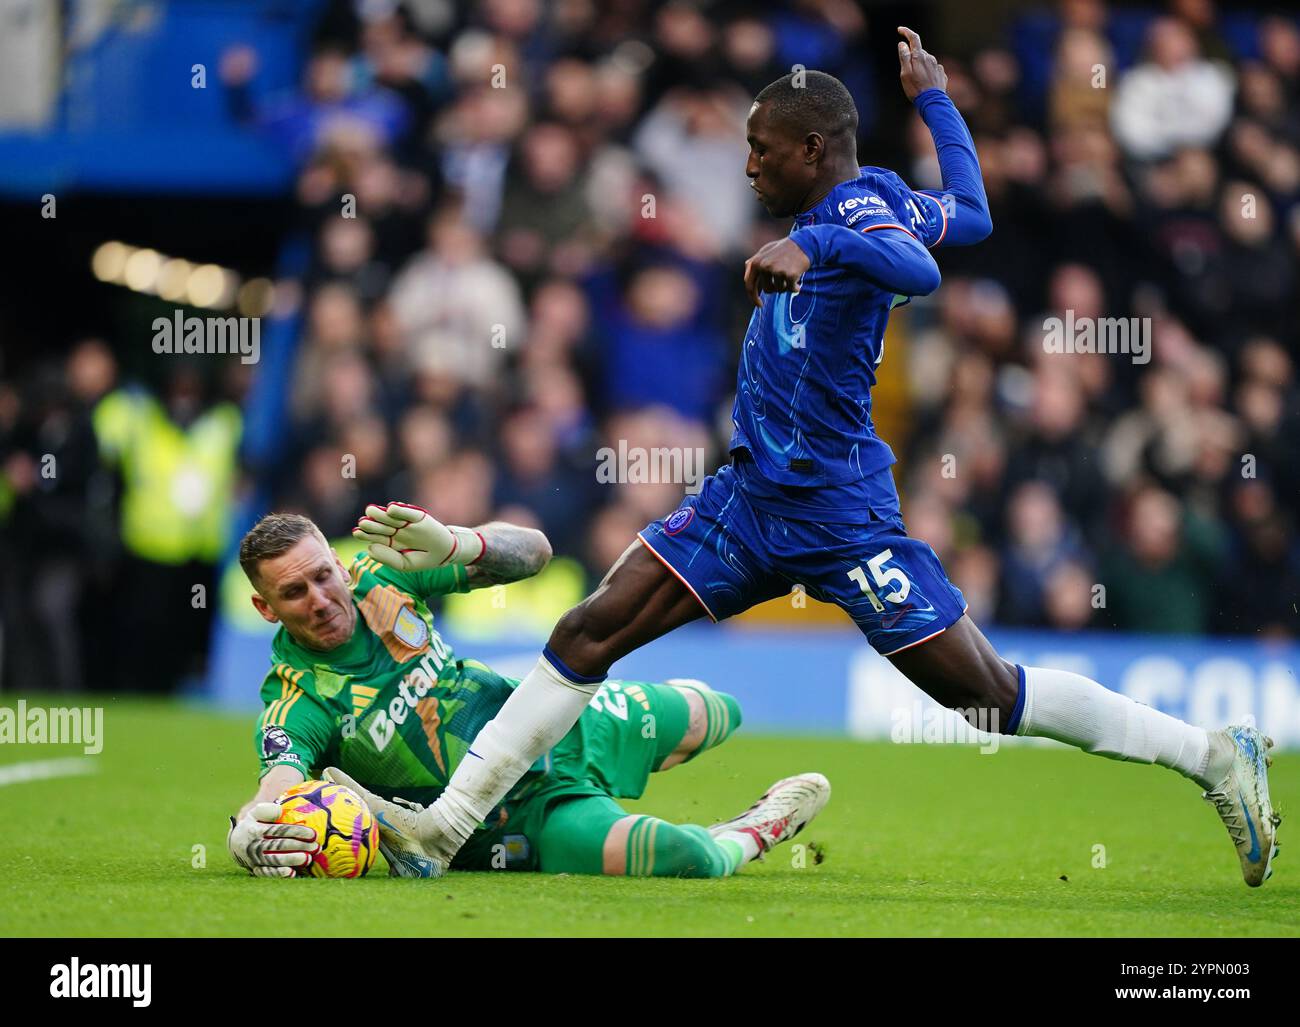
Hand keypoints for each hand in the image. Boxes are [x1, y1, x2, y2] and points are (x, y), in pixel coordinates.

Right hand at [227, 802, 318, 877]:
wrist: (234, 844)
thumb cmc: (252, 824)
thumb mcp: (254, 813)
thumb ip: (266, 810)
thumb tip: (280, 810)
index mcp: (255, 830)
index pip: (279, 830)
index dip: (297, 832)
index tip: (313, 834)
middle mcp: (254, 845)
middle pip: (279, 846)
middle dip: (299, 846)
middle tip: (316, 847)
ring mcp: (254, 859)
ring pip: (274, 860)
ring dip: (292, 860)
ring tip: (309, 859)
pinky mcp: (254, 869)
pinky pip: (267, 873)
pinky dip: (279, 874)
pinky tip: (293, 873)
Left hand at [353, 502, 484, 570]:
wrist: (446, 552)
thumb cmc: (424, 559)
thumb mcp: (405, 564)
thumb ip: (388, 558)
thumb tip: (369, 549)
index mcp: (391, 542)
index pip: (376, 538)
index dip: (366, 535)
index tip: (356, 533)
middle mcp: (397, 530)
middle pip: (381, 526)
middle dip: (372, 524)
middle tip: (361, 522)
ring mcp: (407, 523)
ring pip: (392, 518)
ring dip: (381, 514)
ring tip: (370, 511)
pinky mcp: (419, 517)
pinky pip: (408, 513)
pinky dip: (401, 510)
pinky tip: (391, 509)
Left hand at [743, 238, 810, 307]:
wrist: (803, 243)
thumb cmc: (783, 248)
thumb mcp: (766, 251)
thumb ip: (755, 262)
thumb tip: (747, 274)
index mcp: (756, 262)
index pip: (750, 285)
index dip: (753, 297)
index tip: (759, 305)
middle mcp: (764, 266)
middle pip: (767, 290)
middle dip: (775, 288)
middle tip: (783, 280)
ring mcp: (776, 270)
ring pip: (779, 290)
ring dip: (786, 286)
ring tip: (790, 275)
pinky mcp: (789, 275)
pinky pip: (791, 289)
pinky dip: (795, 288)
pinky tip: (798, 282)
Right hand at [897, 26, 946, 100]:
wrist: (932, 102)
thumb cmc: (916, 89)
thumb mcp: (905, 73)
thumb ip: (904, 57)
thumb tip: (902, 44)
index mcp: (919, 56)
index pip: (913, 38)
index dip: (906, 32)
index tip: (900, 30)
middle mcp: (930, 58)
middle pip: (919, 52)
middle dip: (912, 57)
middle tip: (907, 73)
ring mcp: (937, 66)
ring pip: (926, 61)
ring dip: (920, 67)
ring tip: (917, 82)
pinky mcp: (941, 74)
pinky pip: (933, 70)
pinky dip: (928, 73)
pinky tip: (925, 83)